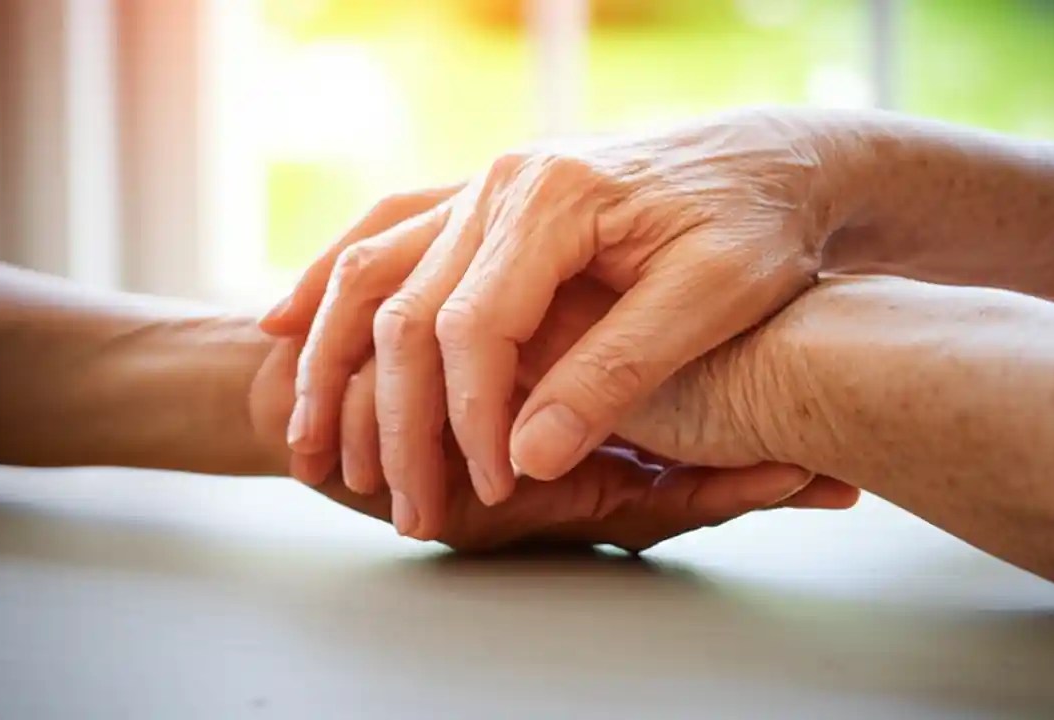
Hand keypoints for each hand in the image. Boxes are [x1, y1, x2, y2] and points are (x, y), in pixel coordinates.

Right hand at [261, 108, 865, 532]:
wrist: (768, 159)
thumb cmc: (755, 227)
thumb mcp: (709, 300)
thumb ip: (614, 373)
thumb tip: (526, 458)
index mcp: (552, 197)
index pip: (475, 323)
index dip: (472, 416)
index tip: (490, 486)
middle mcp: (500, 183)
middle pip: (411, 310)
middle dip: (399, 419)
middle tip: (405, 504)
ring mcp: (481, 189)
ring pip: (374, 277)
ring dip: (332, 364)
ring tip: (307, 448)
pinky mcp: (477, 204)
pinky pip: (379, 242)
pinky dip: (327, 289)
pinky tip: (284, 324)